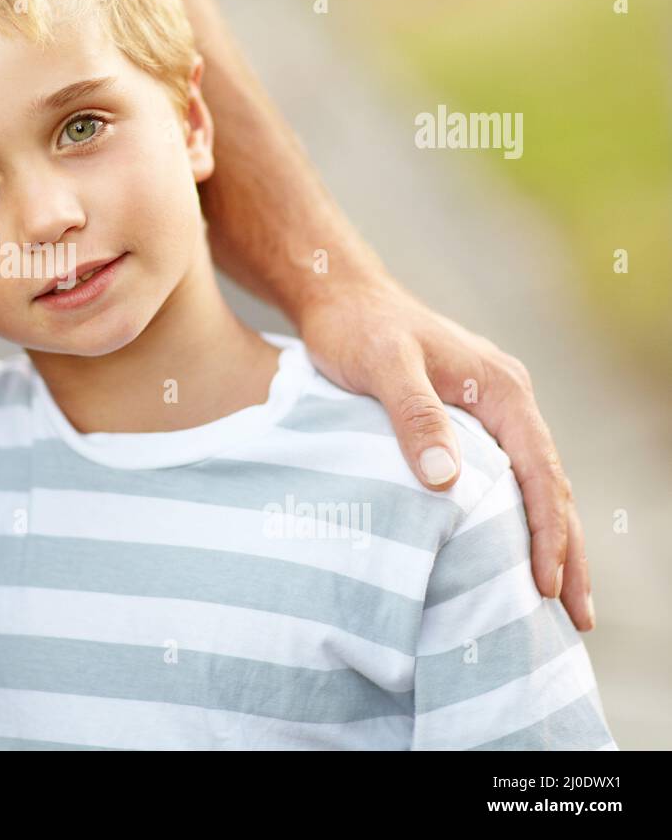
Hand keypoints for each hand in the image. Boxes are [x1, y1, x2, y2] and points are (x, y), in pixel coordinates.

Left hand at [296, 278, 593, 631]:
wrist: (339, 296)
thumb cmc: (357, 329)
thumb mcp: (383, 366)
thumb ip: (414, 416)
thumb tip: (446, 481)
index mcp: (503, 390)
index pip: (539, 474)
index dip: (546, 534)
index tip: (545, 587)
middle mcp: (507, 400)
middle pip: (550, 486)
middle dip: (566, 552)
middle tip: (576, 619)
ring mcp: (489, 410)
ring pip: (532, 485)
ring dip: (547, 540)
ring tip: (556, 600)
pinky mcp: (466, 418)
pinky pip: (505, 476)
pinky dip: (515, 517)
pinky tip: (508, 551)